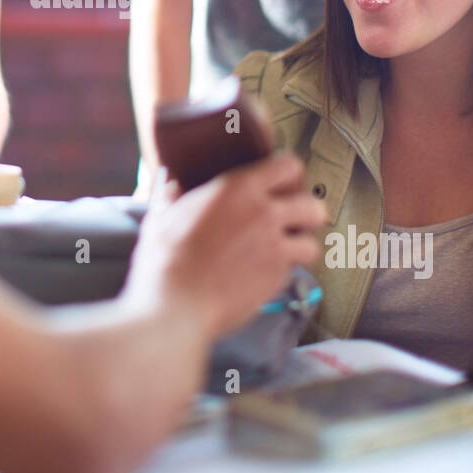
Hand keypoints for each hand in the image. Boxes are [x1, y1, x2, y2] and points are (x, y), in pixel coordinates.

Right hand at [127, 152, 326, 338]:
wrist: (177, 306)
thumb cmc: (165, 261)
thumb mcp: (160, 218)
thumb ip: (170, 196)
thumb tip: (169, 184)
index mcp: (238, 189)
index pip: (288, 166)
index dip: (290, 174)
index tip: (283, 182)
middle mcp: (264, 214)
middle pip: (312, 205)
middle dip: (307, 213)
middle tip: (292, 220)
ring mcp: (275, 248)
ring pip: (312, 244)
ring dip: (301, 246)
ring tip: (284, 251)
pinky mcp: (277, 279)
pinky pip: (294, 271)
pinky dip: (284, 272)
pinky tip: (263, 274)